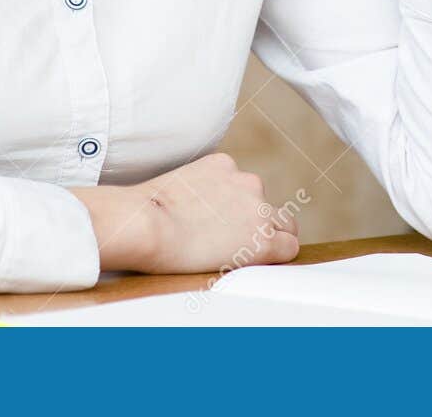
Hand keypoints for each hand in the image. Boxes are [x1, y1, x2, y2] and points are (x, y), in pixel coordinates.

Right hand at [70, 152, 299, 273]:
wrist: (146, 225)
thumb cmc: (143, 213)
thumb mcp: (173, 188)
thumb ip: (193, 194)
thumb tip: (187, 214)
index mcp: (223, 165)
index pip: (246, 188)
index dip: (239, 212)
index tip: (227, 228)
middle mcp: (247, 181)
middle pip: (268, 207)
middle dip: (258, 224)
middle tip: (238, 246)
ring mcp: (258, 209)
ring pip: (284, 226)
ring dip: (268, 240)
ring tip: (244, 259)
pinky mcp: (263, 239)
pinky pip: (287, 248)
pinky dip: (276, 258)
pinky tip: (258, 266)